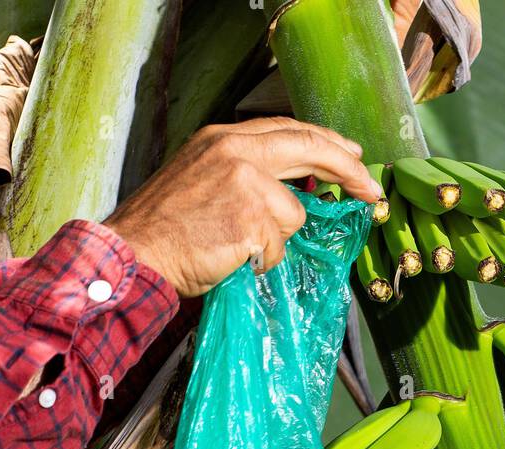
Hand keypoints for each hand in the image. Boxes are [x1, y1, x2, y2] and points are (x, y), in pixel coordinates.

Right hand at [104, 117, 380, 297]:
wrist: (136, 254)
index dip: (326, 143)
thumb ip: (243, 173)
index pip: (288, 130)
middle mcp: (237, 151)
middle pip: (309, 149)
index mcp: (224, 138)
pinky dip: (262, 261)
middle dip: (346, 169)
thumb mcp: (200, 178)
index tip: (351, 155)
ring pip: (293, 215)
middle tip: (368, 189)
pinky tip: (231, 258)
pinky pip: (278, 248)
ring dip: (275, 240)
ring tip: (235, 246)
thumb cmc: (165, 229)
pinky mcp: (252, 220)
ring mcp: (246, 184)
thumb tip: (290, 192)